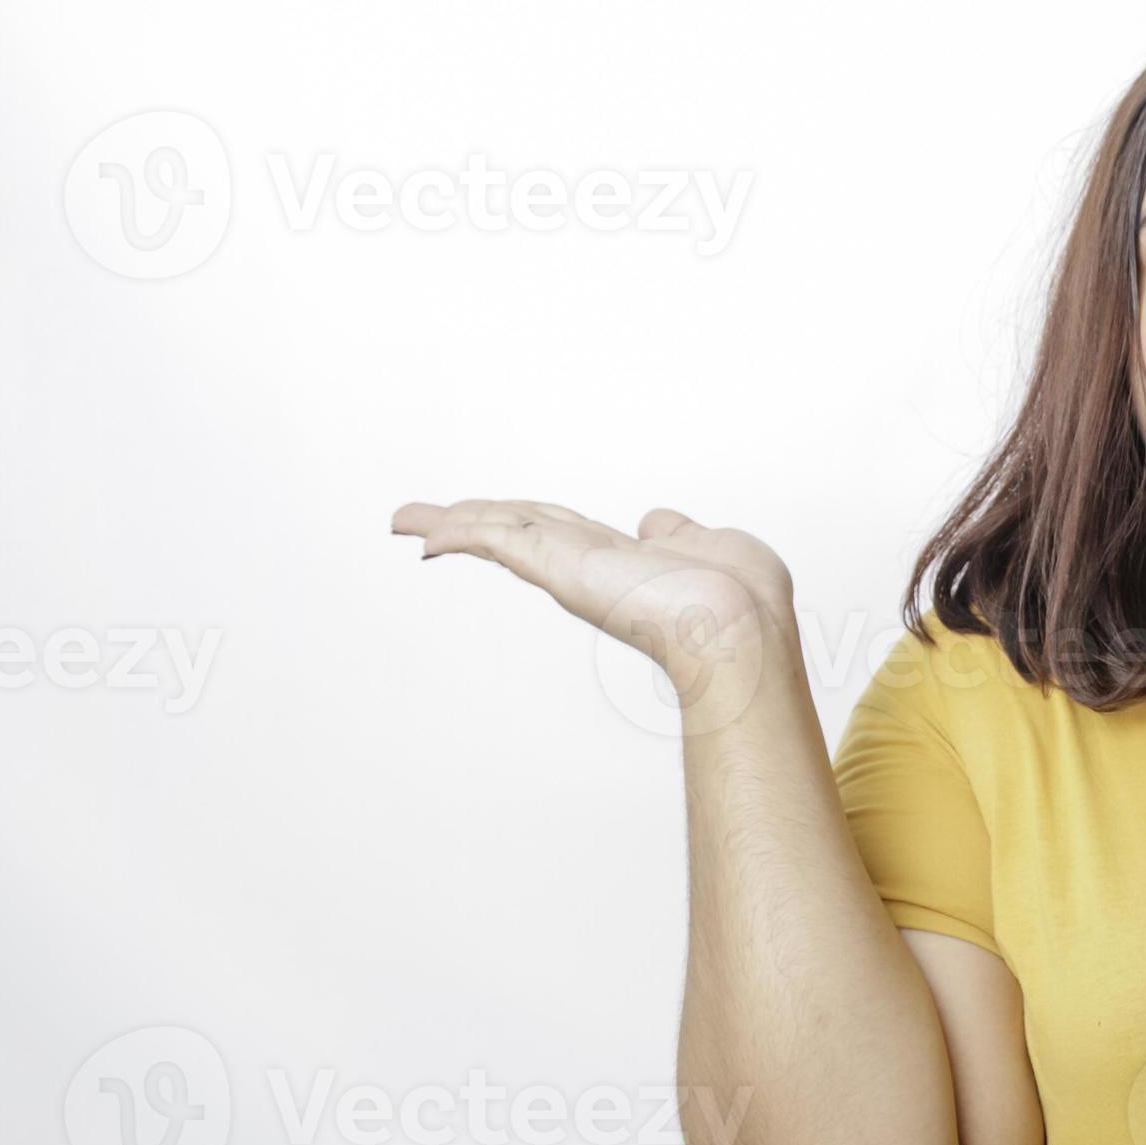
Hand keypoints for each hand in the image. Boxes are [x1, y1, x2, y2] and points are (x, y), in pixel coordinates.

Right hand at [389, 499, 797, 694]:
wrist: (740, 626)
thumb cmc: (741, 598)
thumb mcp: (711, 547)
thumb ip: (679, 534)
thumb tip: (657, 522)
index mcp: (622, 560)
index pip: (560, 532)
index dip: (524, 520)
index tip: (491, 517)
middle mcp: (590, 565)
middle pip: (516, 530)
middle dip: (467, 520)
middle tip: (415, 519)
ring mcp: (572, 567)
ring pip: (501, 531)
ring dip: (451, 522)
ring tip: (404, 519)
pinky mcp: (560, 566)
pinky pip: (500, 540)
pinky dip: (462, 532)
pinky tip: (426, 532)